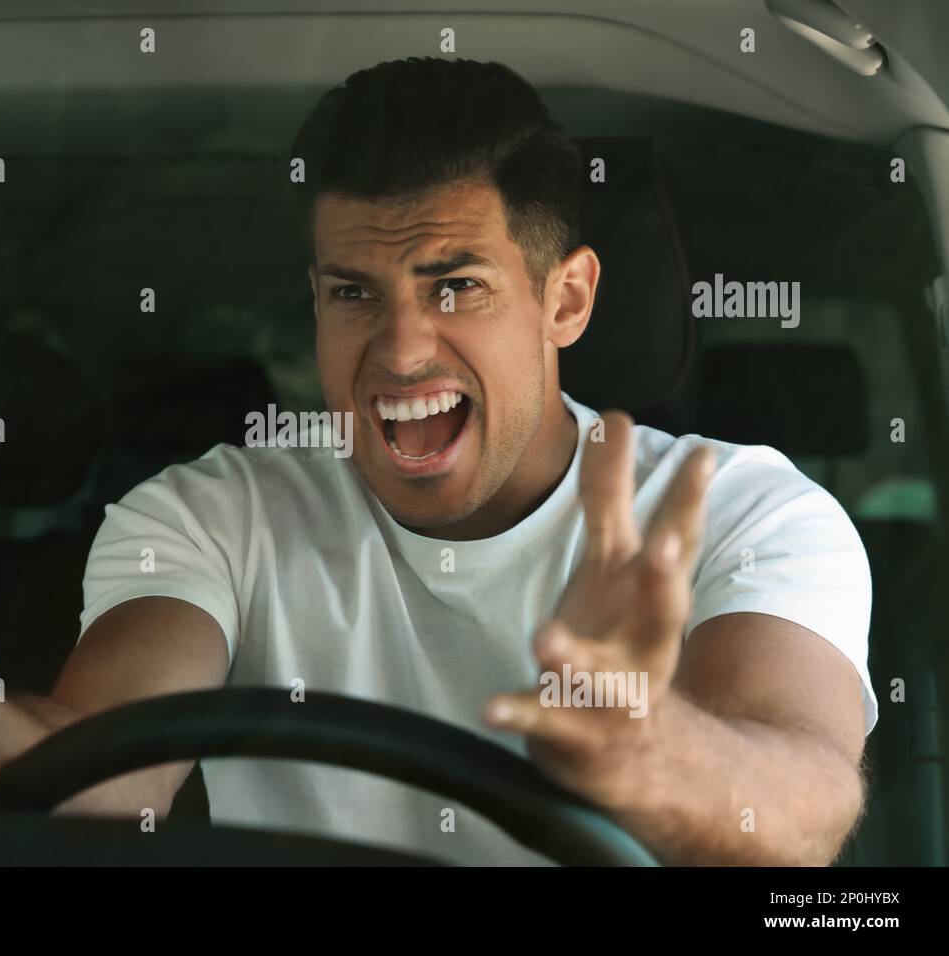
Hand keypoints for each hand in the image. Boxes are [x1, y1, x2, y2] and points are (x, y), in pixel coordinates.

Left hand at [484, 412, 714, 808]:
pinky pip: (544, 719)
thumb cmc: (616, 637)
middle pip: (664, 610)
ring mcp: (611, 689)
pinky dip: (518, 711)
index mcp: (646, 595)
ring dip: (574, 655)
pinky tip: (490, 705)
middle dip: (666, 579)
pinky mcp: (573, 728)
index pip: (676, 540)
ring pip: (598, 673)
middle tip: (666, 549)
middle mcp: (643, 641)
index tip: (701, 454)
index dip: (688, 498)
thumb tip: (613, 417)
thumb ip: (609, 493)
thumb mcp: (613, 563)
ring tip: (545, 637)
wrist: (631, 752)